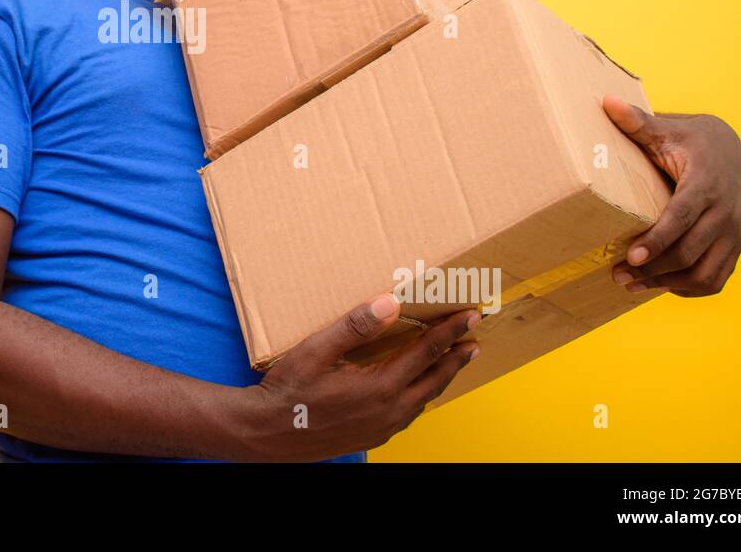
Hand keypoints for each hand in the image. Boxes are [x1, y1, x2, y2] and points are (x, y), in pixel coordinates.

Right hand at [237, 295, 479, 461]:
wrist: (267, 434)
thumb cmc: (288, 390)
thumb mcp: (316, 350)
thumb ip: (355, 326)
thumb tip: (390, 302)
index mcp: (381, 386)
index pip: (427, 352)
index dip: (450, 331)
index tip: (470, 316)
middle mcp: (389, 410)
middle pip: (434, 379)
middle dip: (456, 357)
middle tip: (473, 340)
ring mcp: (382, 428)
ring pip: (423, 400)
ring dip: (440, 378)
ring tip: (452, 363)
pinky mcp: (372, 438)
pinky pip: (408, 415)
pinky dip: (421, 397)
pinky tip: (416, 391)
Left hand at [602, 96, 740, 297]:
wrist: (729, 150)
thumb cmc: (689, 141)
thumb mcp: (665, 130)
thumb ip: (637, 122)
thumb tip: (607, 102)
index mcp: (705, 184)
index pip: (682, 217)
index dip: (657, 240)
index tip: (631, 256)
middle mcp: (725, 212)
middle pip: (690, 251)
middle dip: (652, 269)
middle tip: (617, 275)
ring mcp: (734, 233)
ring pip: (704, 272)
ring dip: (667, 284)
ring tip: (631, 285)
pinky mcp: (735, 245)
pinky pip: (716, 277)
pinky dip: (690, 288)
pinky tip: (660, 285)